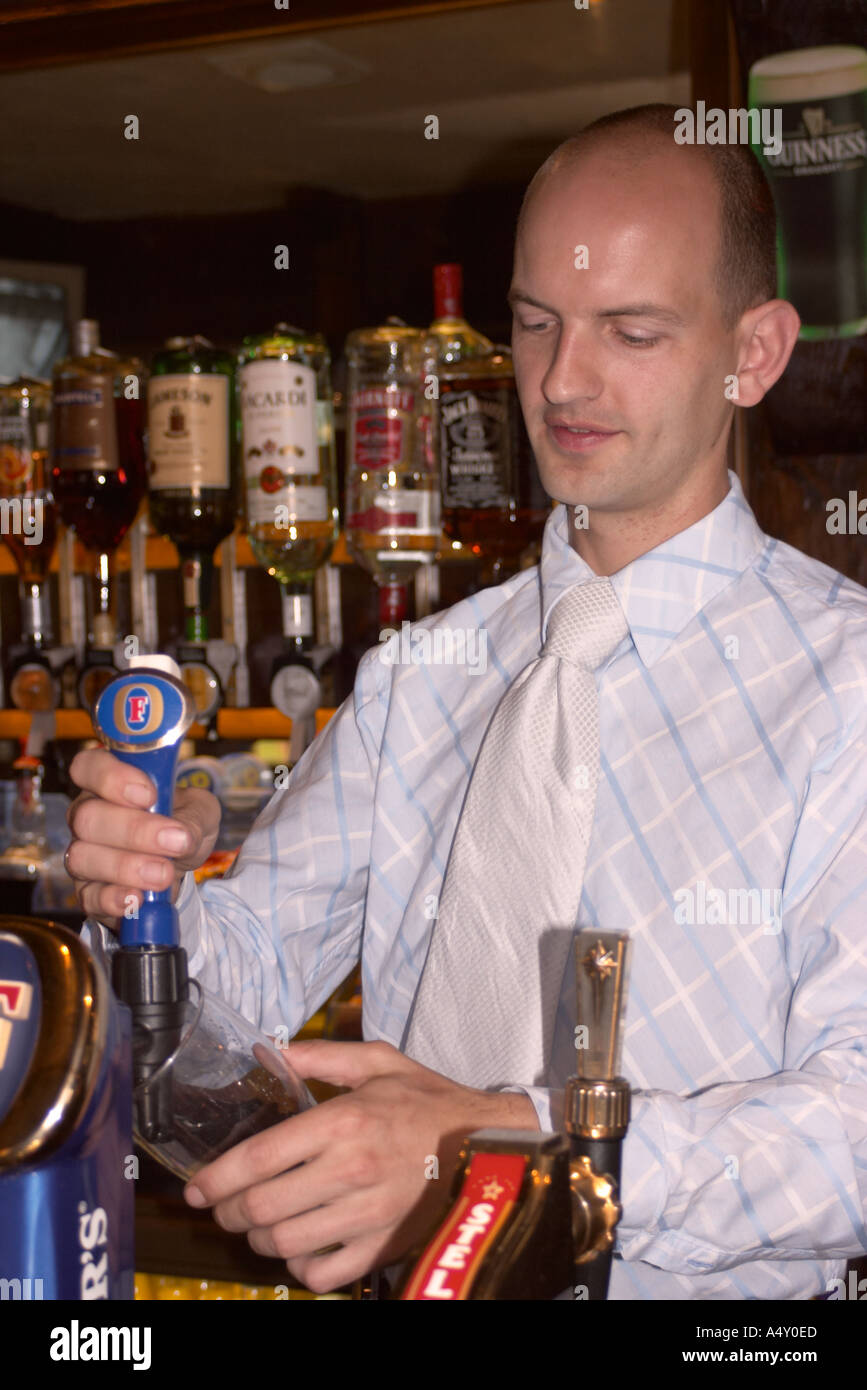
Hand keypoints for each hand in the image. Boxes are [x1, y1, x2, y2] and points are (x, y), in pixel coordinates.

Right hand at [65, 747, 220, 929]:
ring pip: (83, 857)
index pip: (88, 767)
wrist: (181, 866)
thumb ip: (194, 816)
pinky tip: (137, 898)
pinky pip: (88, 897)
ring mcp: (83, 854)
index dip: (111, 777)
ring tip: (163, 874)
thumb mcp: (201, 812)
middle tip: (173, 842)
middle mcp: (88, 815)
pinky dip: (114, 899)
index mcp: (109, 784)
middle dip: (133, 830)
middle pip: (86, 816)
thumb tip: (181, 836)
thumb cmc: (181, 825)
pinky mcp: (88, 892)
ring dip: (127, 867)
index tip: (148, 794)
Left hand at [183, 1040, 538, 1293]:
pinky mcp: (383, 1247)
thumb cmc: (432, 1103)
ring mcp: (367, 1215)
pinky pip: (322, 1272)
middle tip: (223, 1205)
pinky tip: (300, 1243)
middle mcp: (351, 1171)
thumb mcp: (380, 1062)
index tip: (197, 1187)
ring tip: (259, 1222)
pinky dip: (300, 1264)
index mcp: (345, 1121)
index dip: (217, 1178)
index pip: (259, 1158)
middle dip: (229, 1211)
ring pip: (284, 1242)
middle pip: (261, 1208)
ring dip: (259, 1237)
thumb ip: (322, 1055)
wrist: (490, 1145)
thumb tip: (269, 1050)